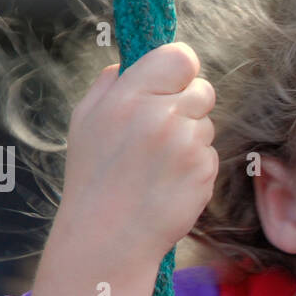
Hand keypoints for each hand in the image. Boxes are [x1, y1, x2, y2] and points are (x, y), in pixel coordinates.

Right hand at [60, 42, 218, 266]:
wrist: (108, 238)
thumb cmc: (94, 179)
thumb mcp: (85, 122)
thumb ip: (109, 84)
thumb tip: (127, 64)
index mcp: (129, 96)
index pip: (181, 57)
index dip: (181, 70)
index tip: (173, 84)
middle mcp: (161, 115)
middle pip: (203, 90)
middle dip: (188, 106)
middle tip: (162, 133)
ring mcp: (186, 144)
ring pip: (207, 124)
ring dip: (191, 139)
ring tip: (159, 166)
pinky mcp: (203, 170)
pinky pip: (211, 155)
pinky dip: (196, 167)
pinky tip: (170, 184)